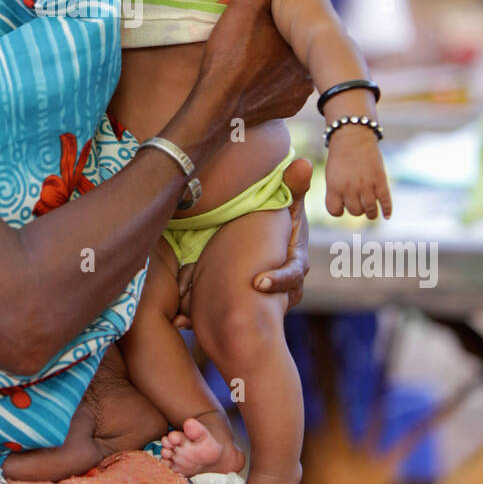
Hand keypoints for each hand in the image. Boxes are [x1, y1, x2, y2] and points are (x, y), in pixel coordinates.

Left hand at [172, 156, 313, 325]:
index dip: (278, 282)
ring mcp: (261, 301)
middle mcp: (281, 287)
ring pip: (244, 314)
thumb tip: (304, 162)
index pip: (291, 275)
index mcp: (293, 264)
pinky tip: (178, 321)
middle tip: (219, 310)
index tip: (258, 283)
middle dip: (247, 311)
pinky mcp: (238, 305)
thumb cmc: (278, 225)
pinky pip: (221, 317)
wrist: (256, 248)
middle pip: (270, 304)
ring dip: (211, 317)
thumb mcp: (287, 207)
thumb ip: (293, 188)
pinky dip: (197, 318)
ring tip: (186, 318)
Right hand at [200, 0, 311, 136]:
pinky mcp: (289, 107)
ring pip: (293, 60)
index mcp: (307, 40)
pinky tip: (254, 72)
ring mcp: (301, 90)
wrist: (214, 110)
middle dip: (283, 29)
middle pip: (298, 37)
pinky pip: (284, 83)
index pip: (304, 14)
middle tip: (258, 27)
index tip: (270, 3)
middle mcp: (311, 66)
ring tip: (255, 48)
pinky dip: (273, 76)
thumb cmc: (229, 56)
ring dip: (279, 53)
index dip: (288, 5)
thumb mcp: (245, 6)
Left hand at [325, 127, 391, 219]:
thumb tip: (343, 209)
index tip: (342, 206)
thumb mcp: (331, 174)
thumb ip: (336, 192)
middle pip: (355, 211)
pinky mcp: (380, 180)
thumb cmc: (340, 157)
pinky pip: (386, 202)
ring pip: (370, 210)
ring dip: (371, 213)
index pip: (335, 211)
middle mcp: (350, 188)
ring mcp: (366, 185)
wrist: (353, 137)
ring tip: (371, 212)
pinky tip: (386, 215)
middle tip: (359, 203)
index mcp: (334, 186)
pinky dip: (387, 210)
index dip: (339, 210)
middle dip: (356, 209)